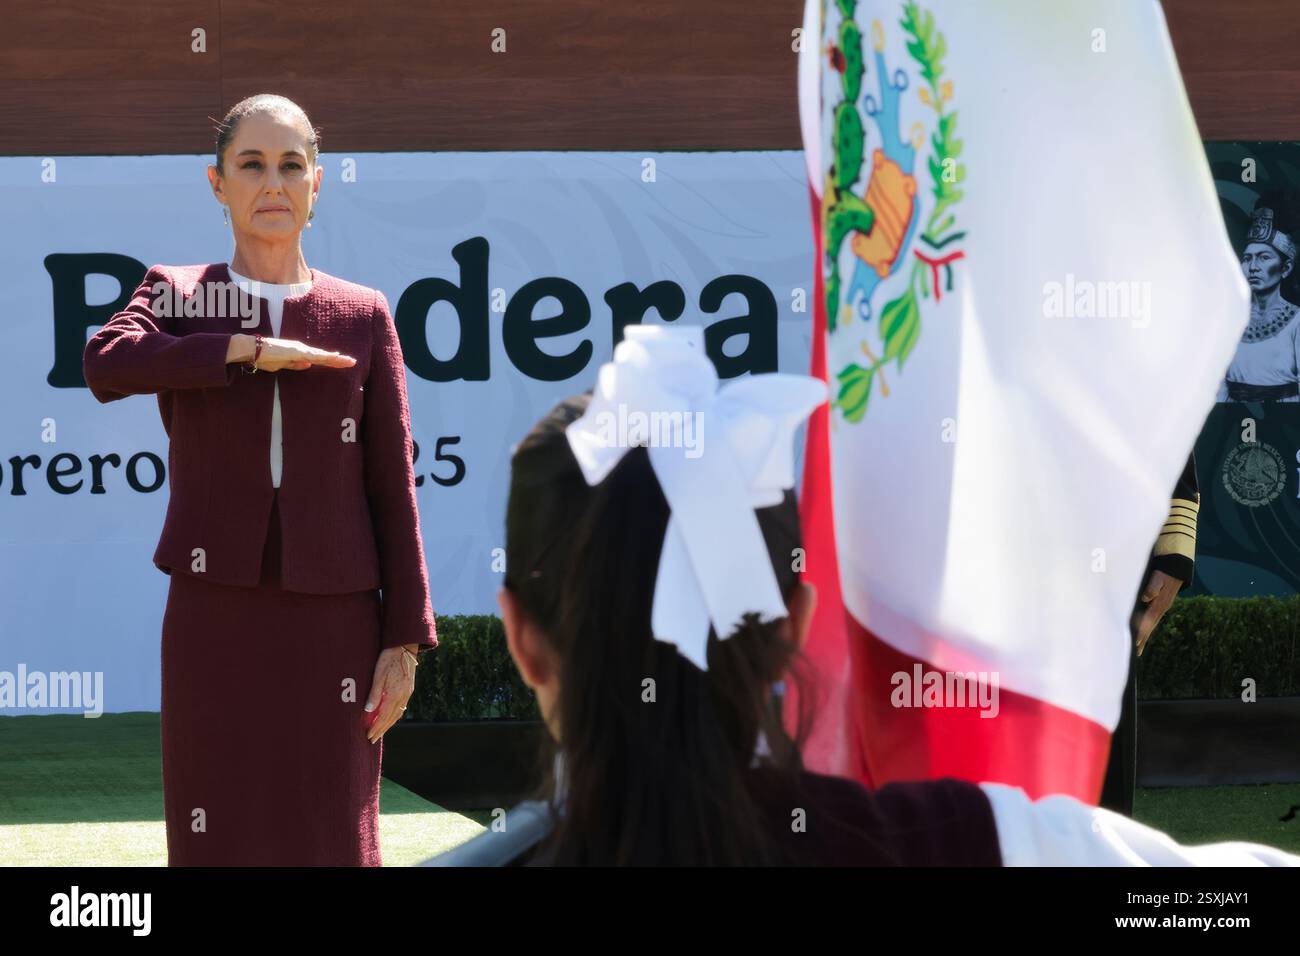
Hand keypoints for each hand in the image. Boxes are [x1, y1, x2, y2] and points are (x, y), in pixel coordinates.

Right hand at [228, 334, 355, 371]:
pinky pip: (313, 355)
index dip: (331, 361)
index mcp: (299, 354)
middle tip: (352, 362)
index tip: (343, 363)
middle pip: (323, 356)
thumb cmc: (264, 357)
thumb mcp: (282, 365)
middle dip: (338, 360)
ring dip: (335, 359)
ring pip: (321, 355)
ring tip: (348, 361)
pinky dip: (324, 357)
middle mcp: (301, 350)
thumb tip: (308, 366)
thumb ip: (295, 365)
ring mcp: (299, 350)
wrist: (252, 349)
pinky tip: (333, 357)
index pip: (318, 359)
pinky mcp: (295, 351)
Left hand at [364, 645, 418, 742]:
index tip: (368, 736)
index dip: (376, 727)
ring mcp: (407, 693)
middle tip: (372, 739)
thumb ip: (374, 694)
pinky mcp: (409, 689)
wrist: (404, 646)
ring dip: (388, 724)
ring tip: (380, 731)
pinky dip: (394, 716)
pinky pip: (401, 707)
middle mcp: (403, 696)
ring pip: (398, 714)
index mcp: (395, 694)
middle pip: (391, 718)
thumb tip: (368, 711)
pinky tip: (390, 717)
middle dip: (381, 730)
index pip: (384, 716)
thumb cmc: (388, 659)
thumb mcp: (378, 675)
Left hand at [1135, 569, 1179, 656]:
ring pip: (1151, 625)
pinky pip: (1152, 620)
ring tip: (1138, 649)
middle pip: (1151, 626)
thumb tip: (1146, 598)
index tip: (1136, 641)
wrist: (1175, 569)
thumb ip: (1153, 587)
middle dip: (1143, 639)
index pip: (1149, 620)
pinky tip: (1143, 634)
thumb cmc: (1164, 572)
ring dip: (1145, 636)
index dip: (1143, 630)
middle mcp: (1161, 608)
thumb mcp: (1159, 577)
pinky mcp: (1160, 606)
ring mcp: (1161, 608)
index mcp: (1160, 603)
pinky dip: (1147, 628)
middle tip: (1136, 652)